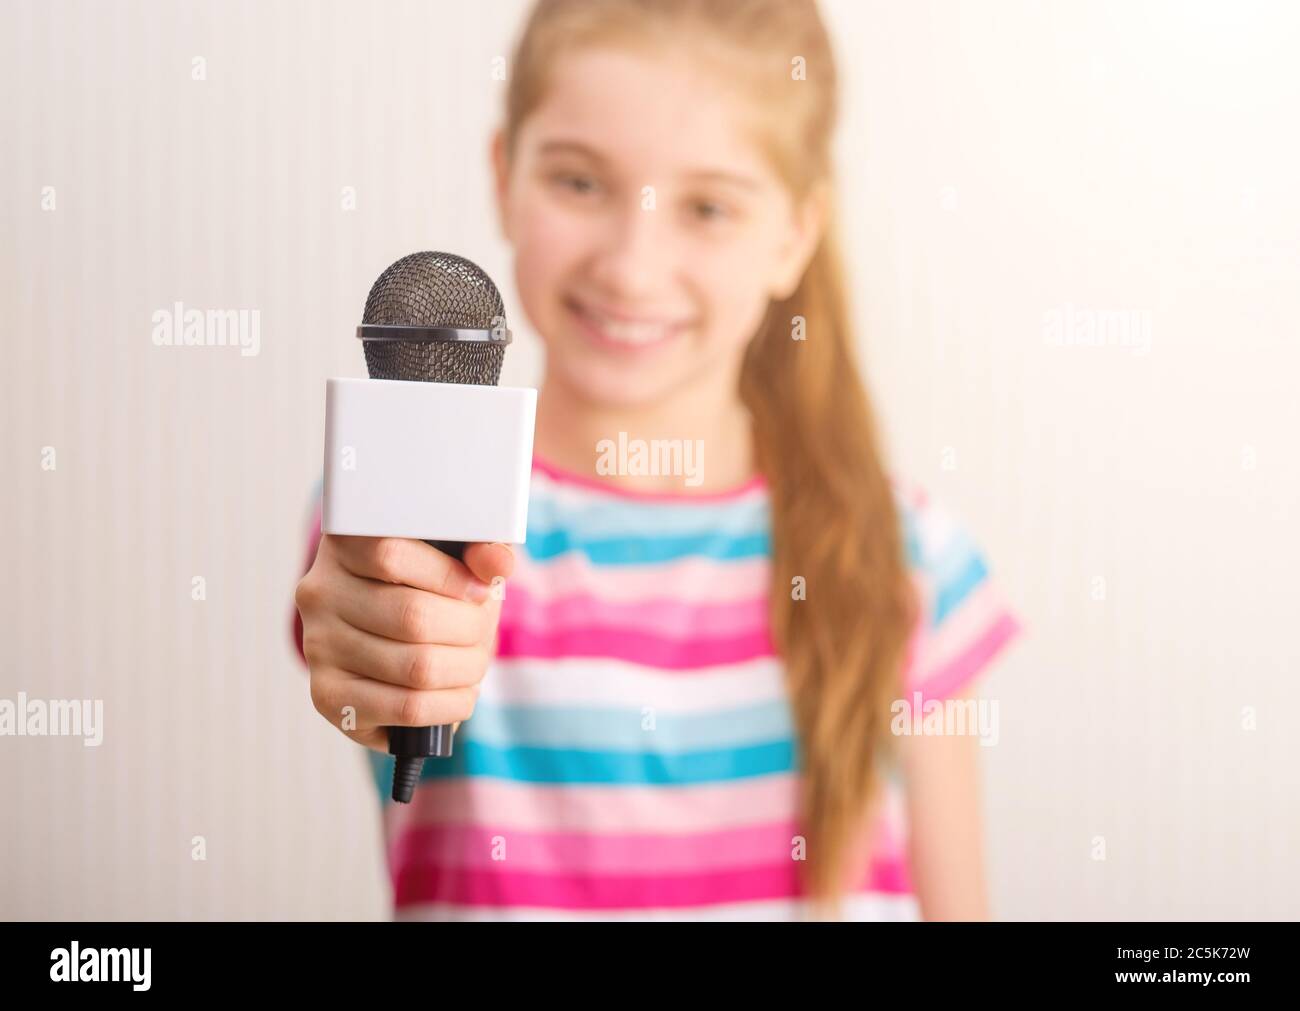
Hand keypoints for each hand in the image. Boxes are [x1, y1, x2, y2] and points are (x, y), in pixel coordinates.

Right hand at [294, 535, 514, 752]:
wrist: (387, 635)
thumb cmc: (427, 586)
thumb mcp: (456, 554)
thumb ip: (480, 548)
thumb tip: (496, 563)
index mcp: (344, 544)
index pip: (391, 555)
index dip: (449, 576)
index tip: (481, 590)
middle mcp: (321, 593)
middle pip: (412, 617)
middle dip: (468, 630)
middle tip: (481, 632)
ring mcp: (319, 647)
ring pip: (416, 667)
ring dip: (466, 670)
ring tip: (473, 662)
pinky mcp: (328, 696)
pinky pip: (407, 708)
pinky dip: (450, 705)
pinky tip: (459, 693)